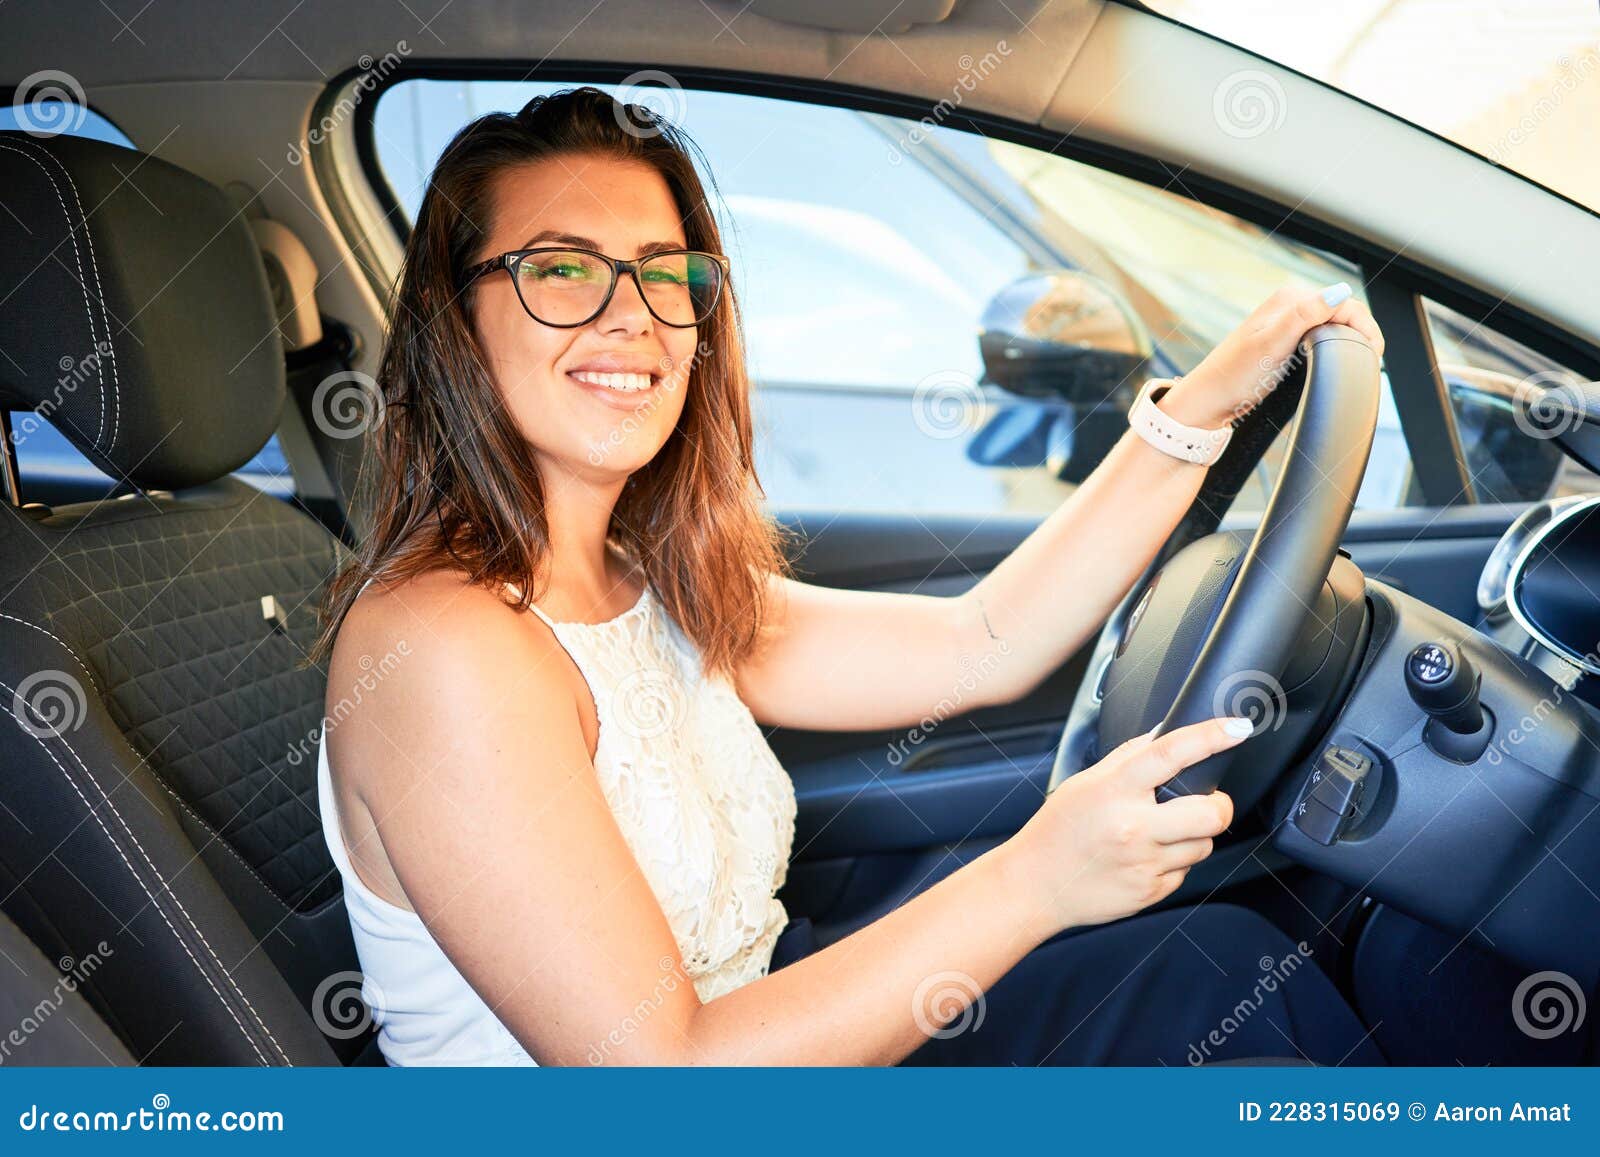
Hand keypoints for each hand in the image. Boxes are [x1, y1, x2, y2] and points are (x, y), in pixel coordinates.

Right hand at [1008, 718, 1247, 934]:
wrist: (1036, 884)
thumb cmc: (1058, 831)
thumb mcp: (1086, 783)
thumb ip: (1128, 759)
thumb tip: (1165, 735)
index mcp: (1115, 790)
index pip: (1171, 753)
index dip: (1211, 736)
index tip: (1238, 727)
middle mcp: (1132, 827)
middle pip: (1211, 813)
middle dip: (1219, 805)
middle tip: (1208, 801)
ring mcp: (1144, 863)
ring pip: (1204, 844)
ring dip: (1194, 836)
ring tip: (1161, 834)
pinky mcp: (1150, 891)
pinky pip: (1185, 871)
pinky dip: (1174, 862)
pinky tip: (1145, 858)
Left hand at [1159, 282, 1385, 428]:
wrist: (1210, 399)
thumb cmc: (1234, 375)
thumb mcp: (1272, 344)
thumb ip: (1305, 316)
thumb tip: (1339, 292)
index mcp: (1290, 298)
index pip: (1345, 303)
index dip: (1364, 328)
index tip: (1373, 354)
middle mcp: (1290, 305)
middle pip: (1343, 314)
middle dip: (1359, 335)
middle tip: (1367, 362)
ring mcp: (1289, 323)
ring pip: (1334, 327)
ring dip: (1347, 342)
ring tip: (1355, 362)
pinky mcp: (1287, 341)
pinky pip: (1322, 338)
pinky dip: (1334, 349)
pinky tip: (1334, 363)